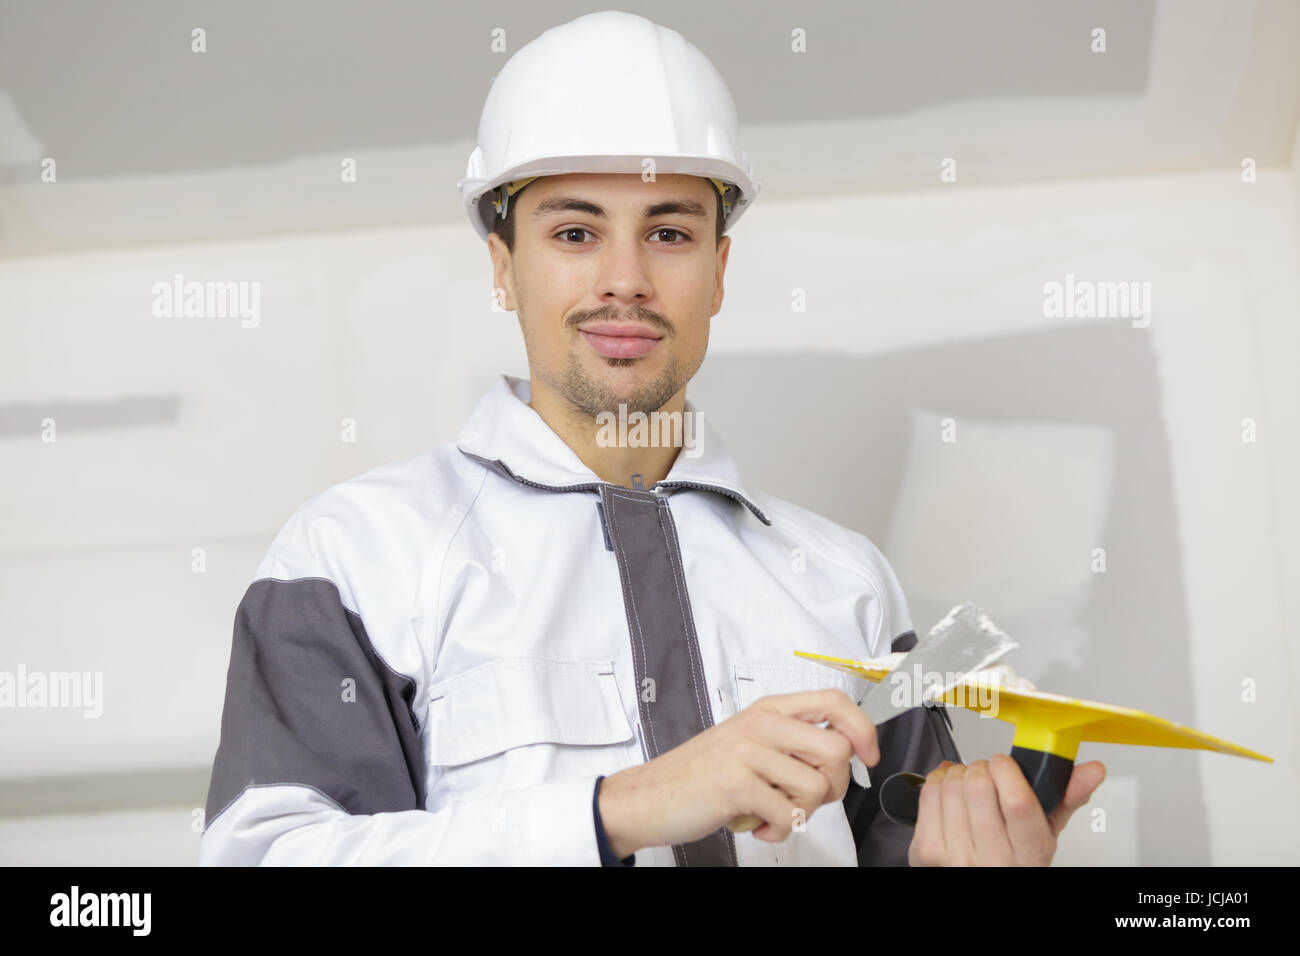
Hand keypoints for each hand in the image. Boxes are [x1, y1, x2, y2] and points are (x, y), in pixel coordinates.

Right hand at [599, 689, 878, 855]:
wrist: (649, 796)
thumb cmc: (700, 774)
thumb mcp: (749, 742)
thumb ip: (790, 740)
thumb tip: (845, 749)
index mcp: (768, 710)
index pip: (834, 701)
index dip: (864, 728)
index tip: (869, 756)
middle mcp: (761, 724)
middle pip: (837, 751)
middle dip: (833, 788)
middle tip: (805, 800)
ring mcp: (748, 752)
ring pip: (817, 787)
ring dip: (801, 814)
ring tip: (774, 812)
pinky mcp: (738, 783)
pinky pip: (787, 815)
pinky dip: (778, 831)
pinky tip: (758, 826)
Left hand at [907, 753, 1105, 865]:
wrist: (981, 883)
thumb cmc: (1014, 858)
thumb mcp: (1046, 834)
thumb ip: (1067, 798)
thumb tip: (1092, 769)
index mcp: (1029, 855)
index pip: (1017, 803)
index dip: (1007, 771)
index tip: (1005, 763)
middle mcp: (992, 860)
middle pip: (978, 787)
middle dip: (981, 768)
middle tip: (987, 774)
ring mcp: (956, 857)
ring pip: (951, 786)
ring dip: (959, 773)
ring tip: (970, 784)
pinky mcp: (927, 850)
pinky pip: (928, 794)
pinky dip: (938, 781)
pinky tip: (950, 790)